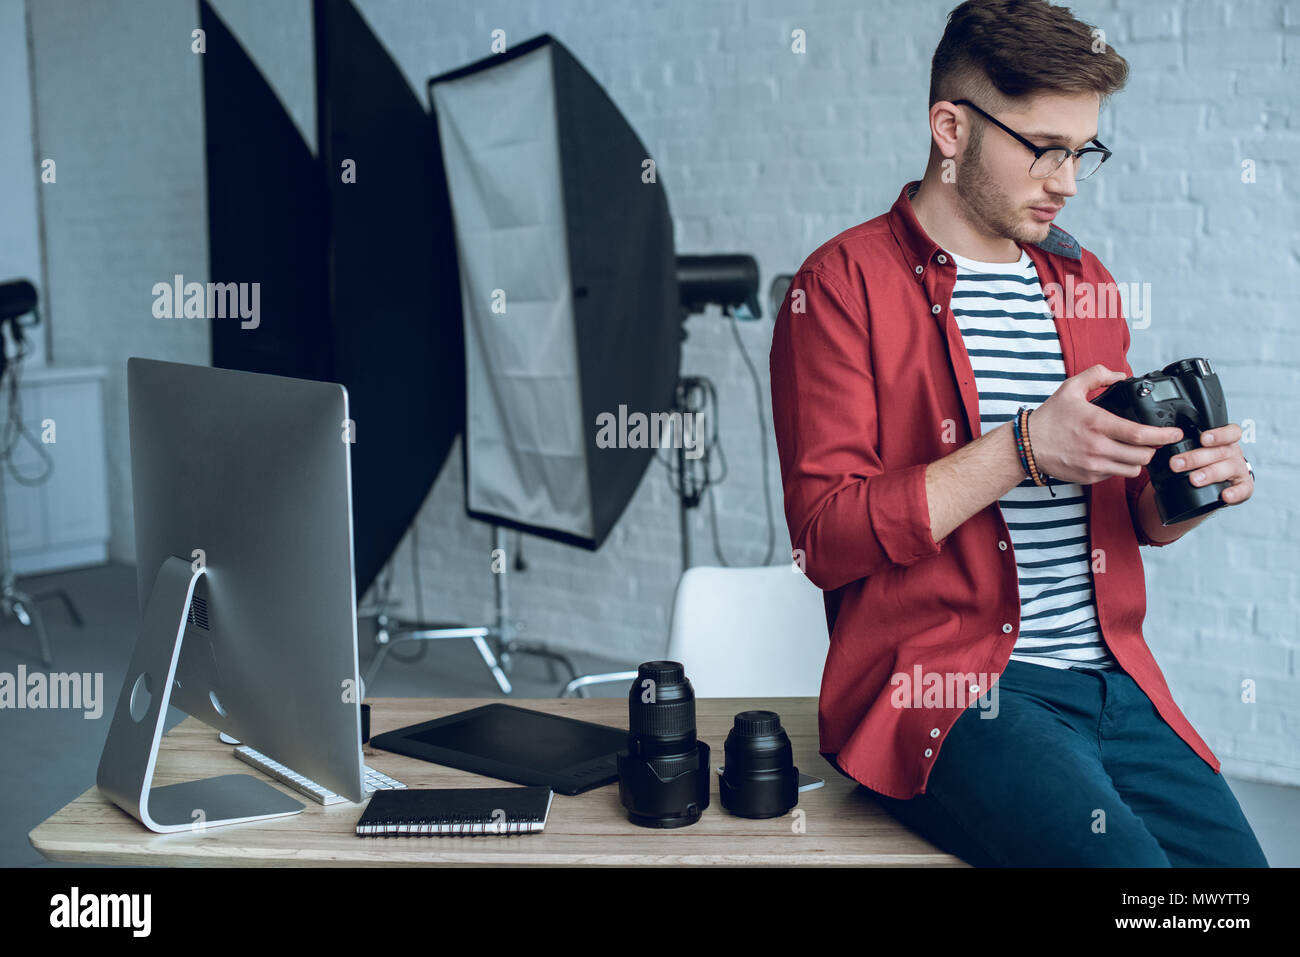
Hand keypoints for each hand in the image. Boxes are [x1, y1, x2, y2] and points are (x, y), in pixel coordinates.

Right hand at [1026, 364, 1185, 485]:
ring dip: (1139, 460)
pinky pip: (1115, 475)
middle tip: (1155, 441)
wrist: (1027, 445)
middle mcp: (1097, 447)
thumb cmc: (1049, 418)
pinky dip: (1120, 467)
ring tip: (1136, 450)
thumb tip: (1121, 375)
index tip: (1174, 433)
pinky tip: (1113, 456)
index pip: (1140, 434)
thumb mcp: (1071, 388)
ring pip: (1133, 469)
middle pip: (1143, 455)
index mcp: (1097, 423)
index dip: (1163, 435)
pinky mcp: (1089, 477)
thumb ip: (1098, 375)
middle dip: (1154, 448)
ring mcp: (1094, 465)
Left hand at [1167, 423, 1253, 504]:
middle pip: (1219, 452)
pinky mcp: (1244, 486)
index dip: (1218, 435)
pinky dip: (1235, 494)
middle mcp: (1233, 453)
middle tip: (1176, 464)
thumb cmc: (1205, 460)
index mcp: (1224, 440)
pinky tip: (1225, 496)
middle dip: (1196, 458)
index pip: (1229, 432)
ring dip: (1209, 474)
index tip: (1203, 439)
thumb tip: (1160, 441)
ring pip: (1226, 469)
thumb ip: (1185, 443)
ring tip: (1194, 480)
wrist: (1220, 479)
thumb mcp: (1198, 448)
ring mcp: (1238, 469)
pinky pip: (1243, 490)